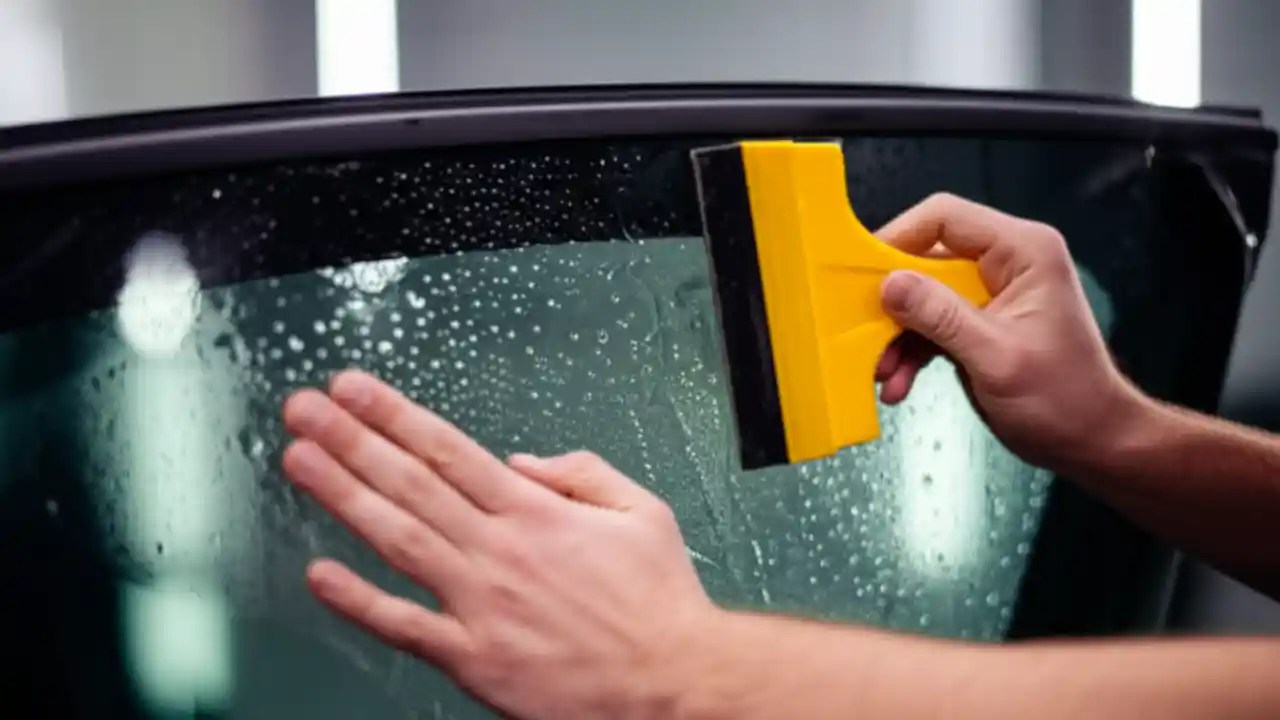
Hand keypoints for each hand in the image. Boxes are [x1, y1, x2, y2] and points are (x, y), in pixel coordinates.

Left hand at [281, 370, 718, 719]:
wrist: (673, 682)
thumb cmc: (659, 602)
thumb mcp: (641, 511)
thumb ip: (580, 472)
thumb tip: (519, 463)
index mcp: (536, 512)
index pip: (448, 449)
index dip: (393, 415)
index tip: (353, 390)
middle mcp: (498, 549)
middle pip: (409, 483)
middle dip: (350, 440)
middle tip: (304, 410)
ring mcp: (480, 603)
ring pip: (397, 538)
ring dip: (342, 496)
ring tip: (300, 460)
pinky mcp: (473, 657)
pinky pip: (404, 625)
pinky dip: (358, 601)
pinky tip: (320, 574)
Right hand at [875, 193, 1145, 472]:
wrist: (1092, 442)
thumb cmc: (1062, 398)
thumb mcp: (996, 357)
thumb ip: (941, 317)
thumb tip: (889, 284)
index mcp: (1022, 252)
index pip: (946, 218)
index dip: (899, 238)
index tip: (863, 274)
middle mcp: (1004, 262)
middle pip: (926, 258)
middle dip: (893, 301)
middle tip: (864, 334)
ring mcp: (989, 293)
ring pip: (922, 296)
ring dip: (897, 335)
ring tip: (883, 374)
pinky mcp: (977, 322)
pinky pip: (930, 324)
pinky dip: (910, 351)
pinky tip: (898, 383)